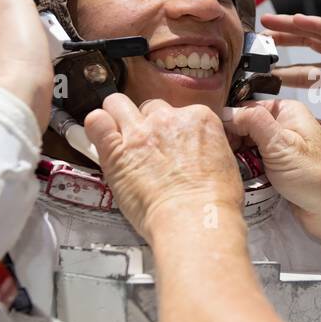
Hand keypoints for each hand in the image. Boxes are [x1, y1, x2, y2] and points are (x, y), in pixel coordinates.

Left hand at [85, 94, 243, 239]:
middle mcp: (168, 119)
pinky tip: (99, 137)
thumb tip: (198, 152)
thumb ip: (206, 148)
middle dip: (147, 123)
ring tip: (118, 135)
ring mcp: (140, 132)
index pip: (179, 111)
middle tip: (146, 144)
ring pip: (118, 103)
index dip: (173, 129)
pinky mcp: (116, 150)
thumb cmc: (212, 201)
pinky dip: (95, 126)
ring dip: (118, 116)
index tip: (171, 143)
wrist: (194, 218)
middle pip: (150, 107)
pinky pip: (96, 121)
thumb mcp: (225, 163)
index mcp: (199, 119)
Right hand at [223, 98, 320, 242]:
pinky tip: (241, 181)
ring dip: (238, 162)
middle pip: (242, 129)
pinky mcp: (276, 171)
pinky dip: (245, 174)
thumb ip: (253, 123)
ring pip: (245, 150)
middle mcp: (283, 128)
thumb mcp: (282, 145)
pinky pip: (252, 167)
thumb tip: (226, 112)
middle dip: (232, 144)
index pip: (245, 107)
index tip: (218, 137)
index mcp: (287, 112)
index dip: (229, 121)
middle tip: (228, 159)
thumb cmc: (319, 178)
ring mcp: (279, 151)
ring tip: (236, 171)